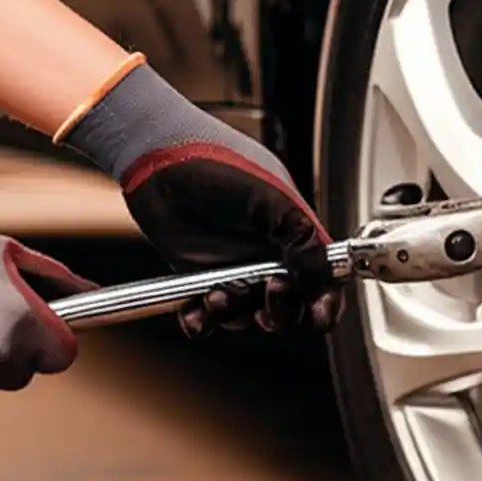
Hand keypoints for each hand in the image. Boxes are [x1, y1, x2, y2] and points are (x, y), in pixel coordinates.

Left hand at [62, 61, 343, 336]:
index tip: (318, 313)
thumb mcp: (269, 196)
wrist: (155, 157)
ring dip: (236, 318)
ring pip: (247, 320)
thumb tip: (321, 276)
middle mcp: (267, 259)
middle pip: (289, 310)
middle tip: (266, 294)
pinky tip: (195, 311)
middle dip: (280, 313)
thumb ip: (301, 236)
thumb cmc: (213, 160)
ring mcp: (234, 272)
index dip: (326, 303)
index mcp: (294, 237)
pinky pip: (207, 318)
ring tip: (218, 296)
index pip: (324, 282)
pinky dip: (203, 323)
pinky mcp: (199, 279)